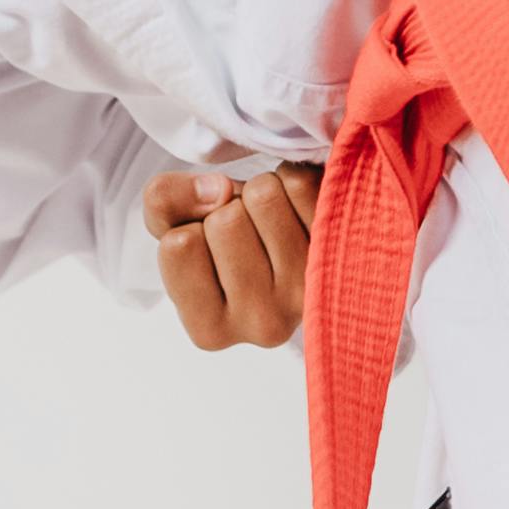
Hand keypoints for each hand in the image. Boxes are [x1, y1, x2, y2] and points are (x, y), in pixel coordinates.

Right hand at [145, 161, 322, 349]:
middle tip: (241, 231)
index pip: (180, 245)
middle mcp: (263, 325)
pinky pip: (303, 186)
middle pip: (226, 221)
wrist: (280, 242)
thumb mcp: (170, 226)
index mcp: (210, 330)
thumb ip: (164, 200)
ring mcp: (309, 290)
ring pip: (264, 198)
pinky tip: (292, 209)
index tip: (206, 245)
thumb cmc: (219, 243)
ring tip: (265, 221)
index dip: (187, 227)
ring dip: (257, 192)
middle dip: (225, 209)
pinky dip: (290, 179)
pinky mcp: (344, 252)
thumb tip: (219, 191)